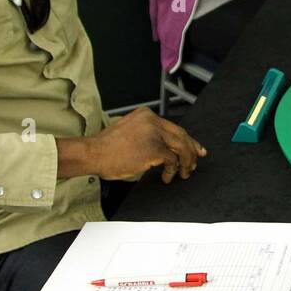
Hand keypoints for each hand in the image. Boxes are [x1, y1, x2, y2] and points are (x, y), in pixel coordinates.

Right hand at [87, 107, 206, 183]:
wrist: (93, 153)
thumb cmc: (106, 147)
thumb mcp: (130, 131)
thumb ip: (148, 134)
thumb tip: (166, 148)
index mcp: (146, 114)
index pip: (173, 127)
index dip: (186, 139)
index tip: (194, 147)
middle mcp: (152, 121)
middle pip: (181, 135)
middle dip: (192, 149)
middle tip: (198, 159)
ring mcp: (154, 134)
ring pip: (181, 147)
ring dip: (186, 162)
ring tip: (185, 172)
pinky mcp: (154, 148)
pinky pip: (172, 160)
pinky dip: (173, 170)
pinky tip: (168, 176)